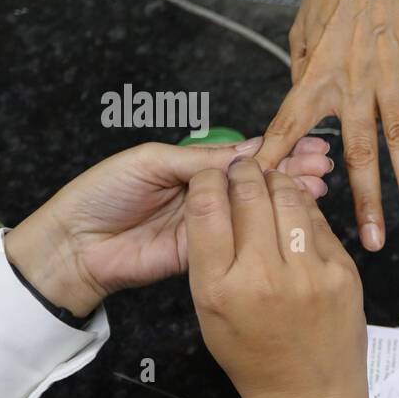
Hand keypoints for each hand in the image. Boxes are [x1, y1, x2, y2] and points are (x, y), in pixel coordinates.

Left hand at [6, 137, 332, 317]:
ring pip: (257, 209)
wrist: (74, 244)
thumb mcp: (151, 161)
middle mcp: (206, 195)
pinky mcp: (207, 254)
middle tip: (324, 165)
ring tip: (319, 185)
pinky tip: (293, 215)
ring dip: (289, 197)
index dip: (276, 151)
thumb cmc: (101, 194)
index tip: (307, 143)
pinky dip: (268, 227)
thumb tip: (246, 155)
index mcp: (192, 167)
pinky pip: (241, 238)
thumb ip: (201, 160)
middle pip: (258, 182)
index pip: (243, 157)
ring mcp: (209, 225)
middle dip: (293, 171)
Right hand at [184, 158, 367, 397]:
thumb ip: (211, 260)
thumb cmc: (257, 359)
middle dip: (243, 172)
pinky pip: (320, 223)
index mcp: (219, 289)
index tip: (210, 174)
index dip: (207, 181)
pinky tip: (298, 209)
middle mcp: (263, 278)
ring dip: (278, 181)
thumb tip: (218, 202)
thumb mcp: (212, 315)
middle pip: (250, 195)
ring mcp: (308, 275)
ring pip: (290, 199)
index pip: (206, 209)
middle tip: (242, 167)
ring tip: (270, 179)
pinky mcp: (343, 274)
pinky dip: (306, 209)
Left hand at [256, 0, 398, 251]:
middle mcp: (351, 82)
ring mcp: (388, 75)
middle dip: (364, 201)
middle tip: (368, 243)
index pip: (291, 126)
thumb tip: (300, 112)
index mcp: (315, 75)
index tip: (271, 200)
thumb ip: (302, 75)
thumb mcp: (302, 30)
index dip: (280, 162)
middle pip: (357, 153)